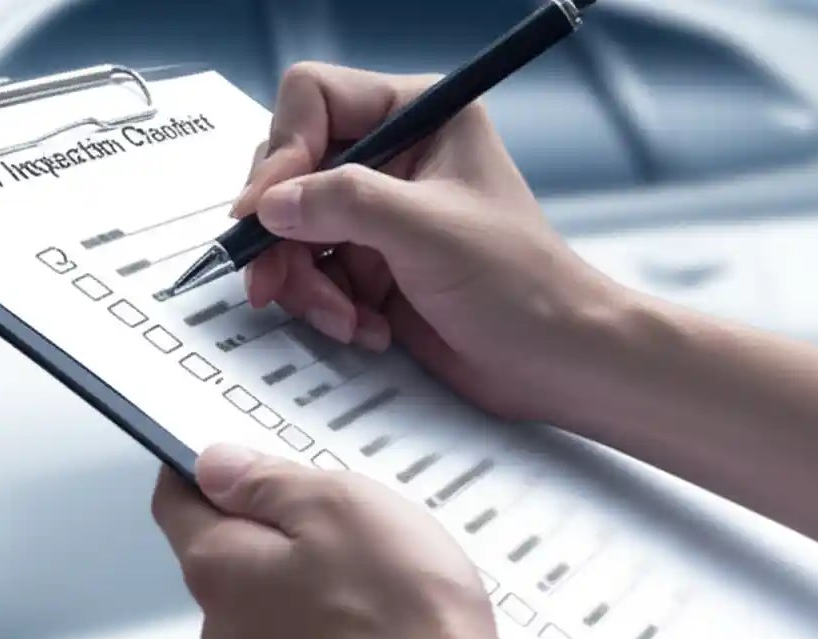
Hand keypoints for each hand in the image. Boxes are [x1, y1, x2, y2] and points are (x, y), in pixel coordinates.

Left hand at [151, 445, 553, 638]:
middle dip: (274, 508)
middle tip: (333, 489)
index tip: (234, 440)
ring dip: (315, 555)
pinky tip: (390, 593)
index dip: (199, 460)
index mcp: (218, 568)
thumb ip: (267, 480)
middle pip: (229, 539)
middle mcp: (227, 623)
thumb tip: (220, 463)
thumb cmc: (400, 622)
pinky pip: (312, 619)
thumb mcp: (336, 507)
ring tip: (378, 546)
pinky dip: (342, 598)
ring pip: (276, 581)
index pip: (175, 498)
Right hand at [233, 63, 626, 421]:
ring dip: (305, 282)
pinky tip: (365, 327)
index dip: (283, 152)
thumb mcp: (427, 231)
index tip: (267, 211)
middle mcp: (393, 154)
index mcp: (419, 115)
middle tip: (276, 282)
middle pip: (291, 170)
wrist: (550, 360)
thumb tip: (270, 204)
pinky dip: (325, 305)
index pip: (314, 99)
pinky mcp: (370, 262)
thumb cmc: (520, 285)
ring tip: (344, 317)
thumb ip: (343, 204)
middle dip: (283, 234)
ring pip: (291, 229)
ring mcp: (378, 212)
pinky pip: (310, 272)